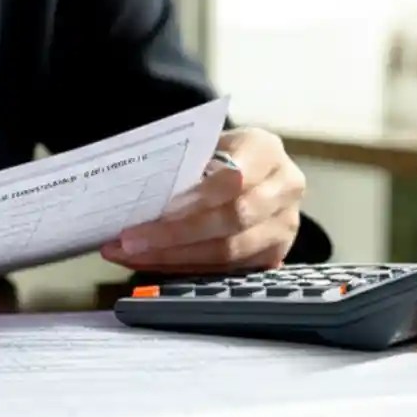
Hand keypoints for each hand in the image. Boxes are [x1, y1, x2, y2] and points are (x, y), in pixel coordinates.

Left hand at [101, 128, 305, 272]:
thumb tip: (139, 199)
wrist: (255, 173)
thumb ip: (186, 167)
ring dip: (174, 257)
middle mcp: (285, 189)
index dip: (195, 199)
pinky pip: (225, 270)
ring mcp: (283, 227)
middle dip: (175, 235)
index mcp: (266, 151)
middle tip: (132, 240)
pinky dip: (183, 268)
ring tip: (132, 254)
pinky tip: (152, 261)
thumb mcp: (208, 146)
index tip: (156, 210)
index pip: (234, 179)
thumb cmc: (222, 156)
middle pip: (231, 220)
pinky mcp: (272, 255)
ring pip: (228, 253)